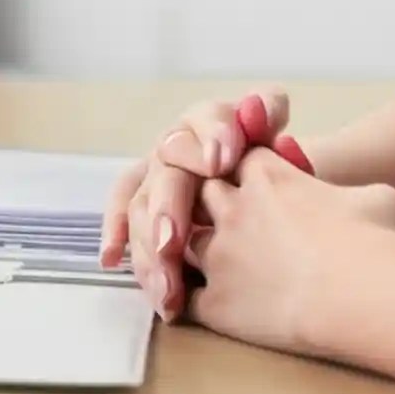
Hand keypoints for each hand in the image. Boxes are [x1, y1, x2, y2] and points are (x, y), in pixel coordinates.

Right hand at [101, 89, 305, 319]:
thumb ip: (272, 120)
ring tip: (163, 282)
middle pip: (166, 169)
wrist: (265, 184)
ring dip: (148, 243)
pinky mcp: (143, 201)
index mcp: (213, 119)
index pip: (207, 120)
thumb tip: (257, 111)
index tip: (221, 162)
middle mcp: (177, 142)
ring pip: (142, 203)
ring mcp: (156, 173)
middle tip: (174, 241)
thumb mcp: (284, 142)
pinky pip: (122, 215)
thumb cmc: (275, 161)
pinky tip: (110, 260)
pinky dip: (115, 236)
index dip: (211, 138)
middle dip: (168, 207)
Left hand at [187, 147, 394, 353]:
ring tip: (218, 263)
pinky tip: (202, 305)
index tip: (264, 184)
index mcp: (268, 178)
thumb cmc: (376, 240)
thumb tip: (354, 203)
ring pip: (187, 242)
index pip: (245, 159)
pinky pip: (187, 297)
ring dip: (199, 249)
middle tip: (233, 220)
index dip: (252, 171)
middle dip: (214, 202)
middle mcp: (232, 210)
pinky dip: (191, 299)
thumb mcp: (377, 198)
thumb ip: (350, 192)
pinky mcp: (215, 302)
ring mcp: (218, 257)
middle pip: (204, 193)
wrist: (360, 293)